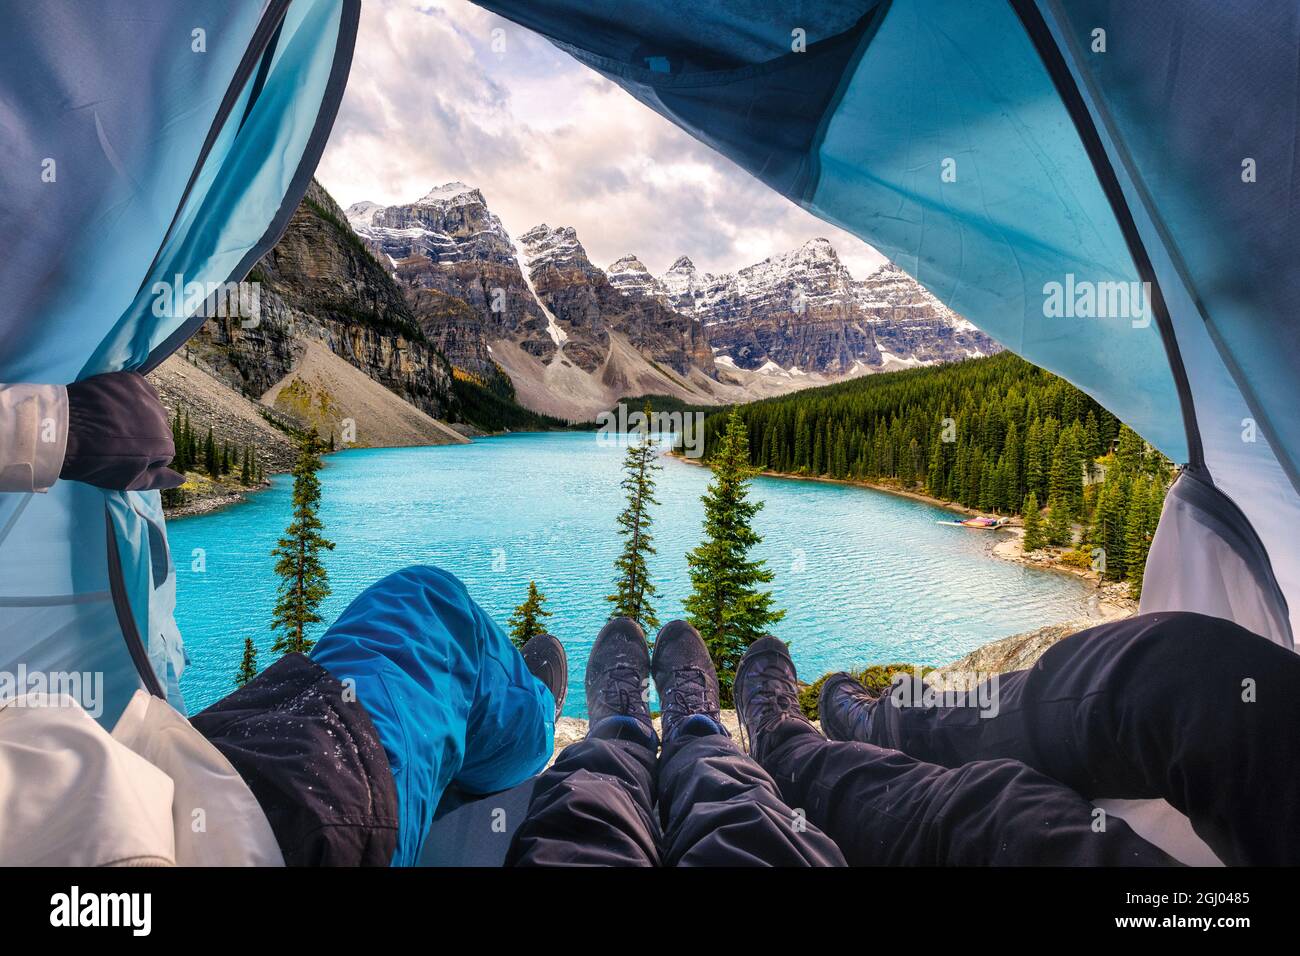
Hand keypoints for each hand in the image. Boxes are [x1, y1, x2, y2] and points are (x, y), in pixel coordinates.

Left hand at [61, 371, 183, 490]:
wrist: (61, 432)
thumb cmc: (94, 462)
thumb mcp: (127, 481)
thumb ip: (159, 480)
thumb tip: (183, 479)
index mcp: (164, 444)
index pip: (163, 451)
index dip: (144, 455)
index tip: (123, 456)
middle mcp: (162, 417)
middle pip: (158, 427)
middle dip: (144, 433)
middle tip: (116, 438)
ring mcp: (145, 395)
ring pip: (149, 406)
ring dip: (138, 412)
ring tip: (112, 419)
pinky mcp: (130, 379)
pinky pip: (138, 388)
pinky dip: (128, 395)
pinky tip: (111, 403)